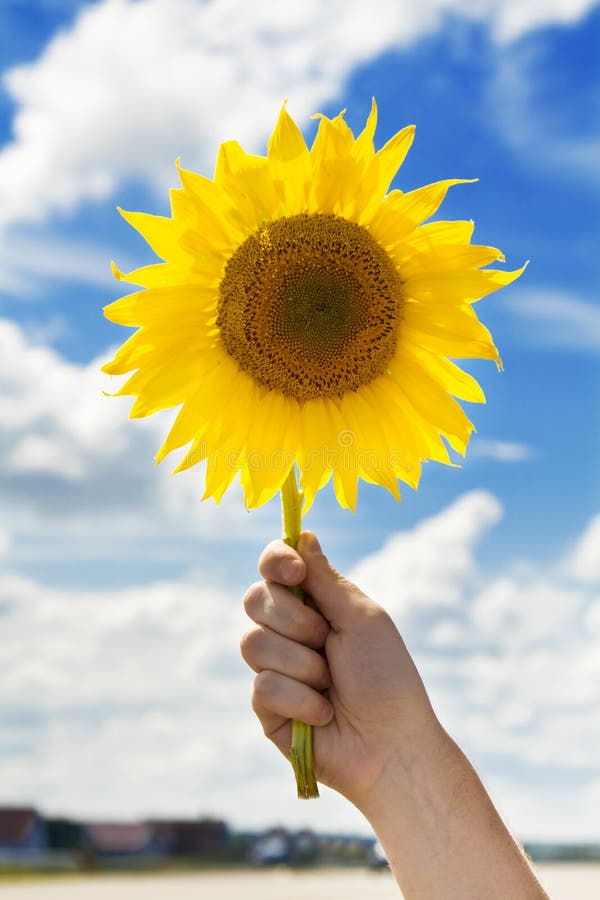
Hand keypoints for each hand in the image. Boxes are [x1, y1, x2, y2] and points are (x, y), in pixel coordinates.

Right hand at [240, 531, 442, 808]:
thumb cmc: (388, 679)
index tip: (294, 572)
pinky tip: (323, 714)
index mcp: (315, 604)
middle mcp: (289, 631)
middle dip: (294, 619)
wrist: (393, 747)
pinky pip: (263, 687)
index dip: (275, 561)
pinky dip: (300, 699)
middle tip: (326, 638)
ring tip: (330, 684)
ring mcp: (275, 668)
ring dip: (302, 664)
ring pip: (253, 643)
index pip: (274, 567)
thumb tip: (302, 534)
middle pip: (254, 599)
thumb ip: (326, 580)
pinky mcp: (267, 708)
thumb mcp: (362, 620)